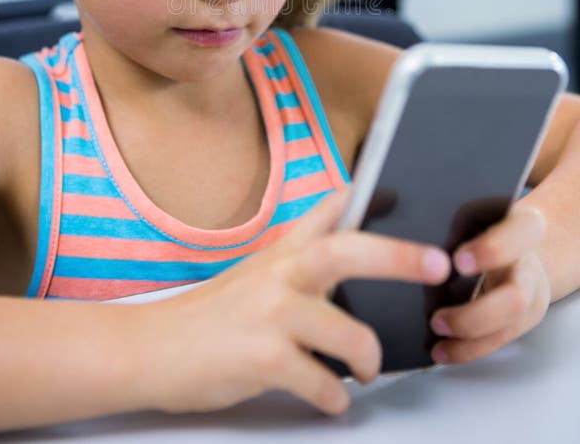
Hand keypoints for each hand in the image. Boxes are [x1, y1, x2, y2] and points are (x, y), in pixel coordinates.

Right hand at [136, 188, 450, 416]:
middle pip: (347, 250)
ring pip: (348, 334)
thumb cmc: (213, 313)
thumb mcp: (257, 270)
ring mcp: (270, 313)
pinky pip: (322, 383)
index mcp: (283, 249)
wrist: (152, 348)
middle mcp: (279, 272)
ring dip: (369, 359)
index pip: (330, 207)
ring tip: (368, 370)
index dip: (368, 193)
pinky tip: (330, 398)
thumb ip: (301, 254)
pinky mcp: (261, 358)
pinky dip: (334, 398)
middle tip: (437, 263)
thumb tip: (352, 244)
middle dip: (398, 255)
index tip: (405, 190)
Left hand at [430, 203, 549, 364]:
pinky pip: (496, 342)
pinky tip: (441, 350)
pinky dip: (467, 349)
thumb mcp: (470, 216)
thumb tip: (414, 253)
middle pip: (515, 298)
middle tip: (436, 317)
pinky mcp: (518, 323)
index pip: (519, 234)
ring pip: (507, 327)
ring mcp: (527, 299)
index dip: (492, 250)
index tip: (458, 261)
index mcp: (521, 227)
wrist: (517, 250)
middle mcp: (529, 267)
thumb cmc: (484, 228)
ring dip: (467, 335)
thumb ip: (453, 231)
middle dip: (476, 314)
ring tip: (434, 332)